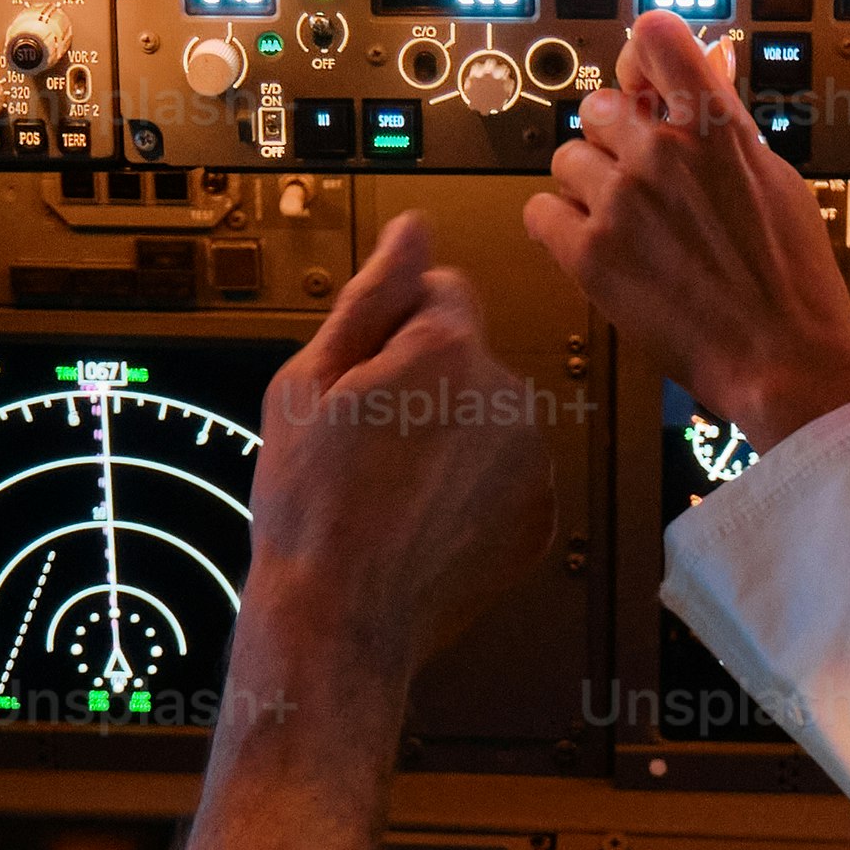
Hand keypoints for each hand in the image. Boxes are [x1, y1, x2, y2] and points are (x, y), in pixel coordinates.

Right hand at [250, 214, 553, 696]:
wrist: (340, 617)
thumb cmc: (311, 504)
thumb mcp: (309, 382)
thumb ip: (374, 295)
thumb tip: (413, 231)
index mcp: (450, 349)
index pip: (442, 290)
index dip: (392, 330)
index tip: (363, 382)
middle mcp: (509, 396)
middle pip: (469, 356)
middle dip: (428, 383)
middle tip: (371, 444)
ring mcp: (533, 461)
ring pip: (491, 417)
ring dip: (455, 437)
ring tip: (396, 488)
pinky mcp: (541, 514)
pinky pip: (508, 475)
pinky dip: (476, 490)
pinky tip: (426, 519)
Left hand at [523, 10, 849, 453]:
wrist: (783, 358)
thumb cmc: (789, 277)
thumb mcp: (773, 177)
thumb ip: (726, 117)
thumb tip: (713, 59)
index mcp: (715, 127)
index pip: (656, 39)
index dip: (642, 57)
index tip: (642, 81)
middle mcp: (663, 154)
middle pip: (600, 108)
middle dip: (616, 140)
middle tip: (641, 181)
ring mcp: (622, 202)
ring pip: (567, 159)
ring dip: (588, 187)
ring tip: (626, 225)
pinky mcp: (591, 254)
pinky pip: (541, 213)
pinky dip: (559, 229)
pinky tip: (595, 248)